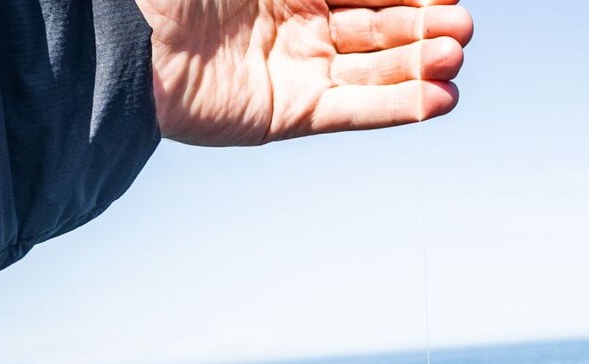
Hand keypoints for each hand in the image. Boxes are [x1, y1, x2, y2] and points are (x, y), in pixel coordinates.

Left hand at [134, 0, 472, 145]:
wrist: (126, 34)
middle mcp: (299, 24)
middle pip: (381, 25)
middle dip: (425, 24)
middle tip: (462, 26)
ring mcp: (295, 69)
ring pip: (375, 68)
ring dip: (421, 63)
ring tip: (455, 54)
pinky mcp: (288, 114)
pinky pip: (353, 111)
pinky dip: (398, 107)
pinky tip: (440, 98)